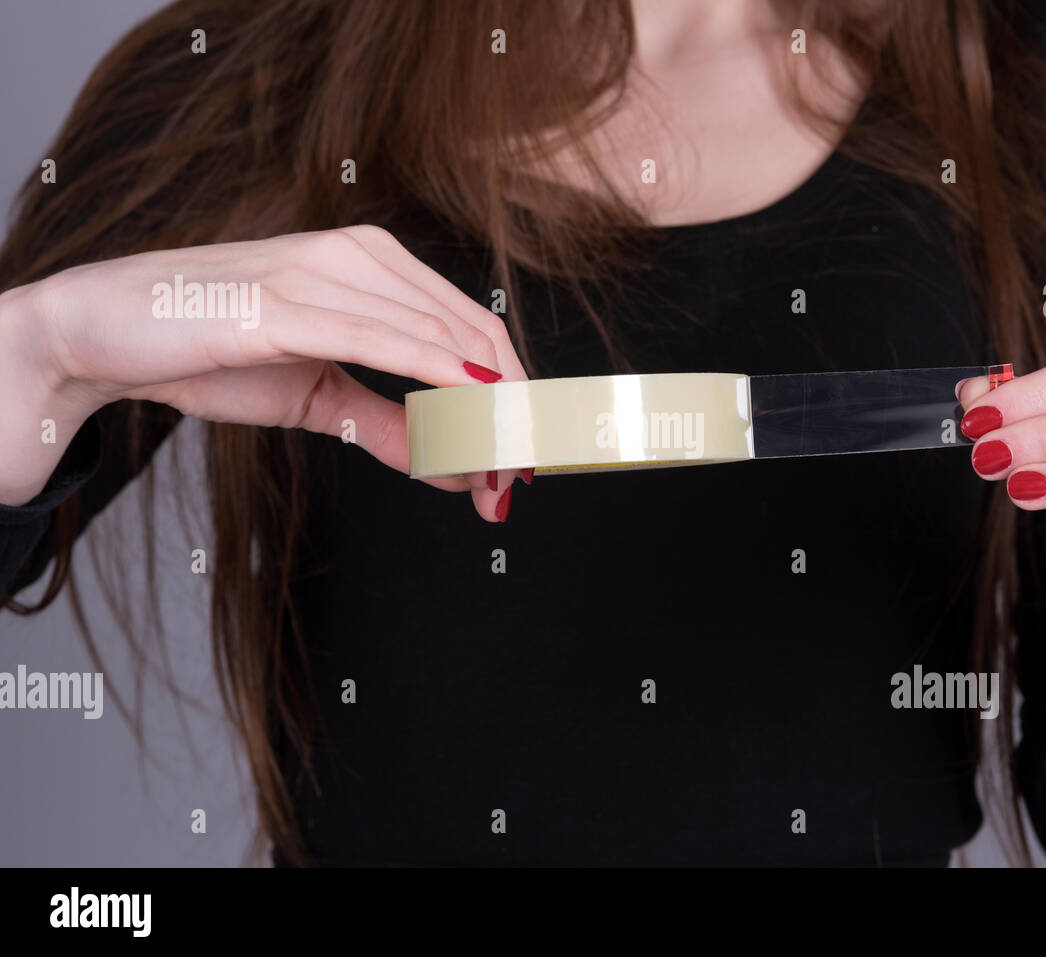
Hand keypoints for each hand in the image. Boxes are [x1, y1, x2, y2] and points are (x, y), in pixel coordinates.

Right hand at [0, 225, 524, 520]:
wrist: (102, 334)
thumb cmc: (207, 351)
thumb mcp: (317, 398)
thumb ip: (389, 426)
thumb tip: (458, 469)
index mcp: (374, 266)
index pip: (471, 327)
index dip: (512, 393)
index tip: (526, 454)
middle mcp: (359, 256)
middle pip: (470, 334)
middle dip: (509, 413)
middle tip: (521, 476)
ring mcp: (323, 273)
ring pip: (438, 339)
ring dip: (483, 411)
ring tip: (501, 468)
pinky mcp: (284, 303)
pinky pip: (381, 339)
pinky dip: (437, 373)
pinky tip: (476, 402)